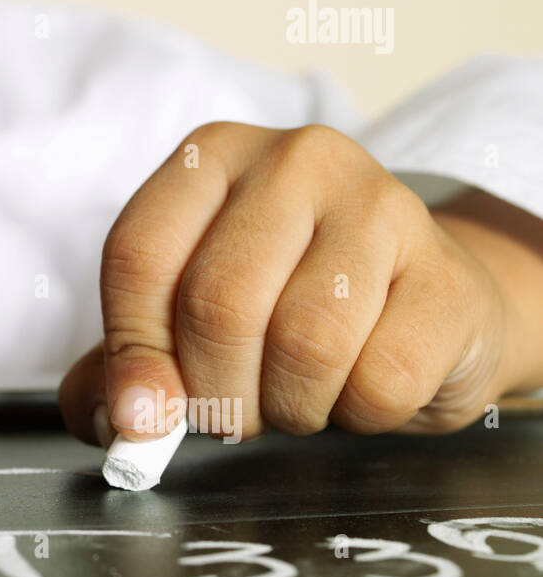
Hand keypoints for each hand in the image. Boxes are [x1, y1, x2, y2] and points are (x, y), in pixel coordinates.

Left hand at [59, 122, 542, 447]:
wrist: (426, 304)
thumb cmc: (287, 304)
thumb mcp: (187, 316)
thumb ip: (131, 365)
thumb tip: (132, 420)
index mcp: (212, 156)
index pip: (138, 255)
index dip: (134, 350)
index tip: (146, 410)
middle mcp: (294, 160)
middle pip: (217, 304)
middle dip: (216, 393)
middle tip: (233, 414)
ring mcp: (381, 205)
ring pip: (304, 344)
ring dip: (290, 407)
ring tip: (298, 395)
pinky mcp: (447, 273)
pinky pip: (382, 380)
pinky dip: (360, 414)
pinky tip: (362, 385)